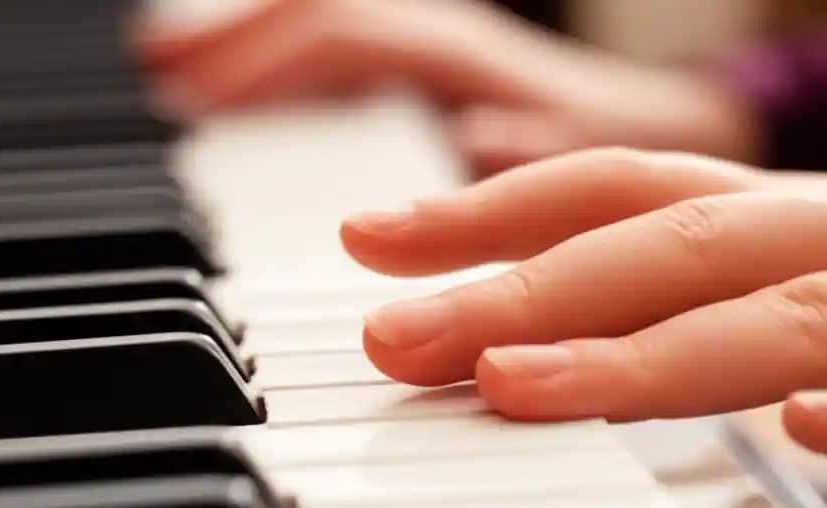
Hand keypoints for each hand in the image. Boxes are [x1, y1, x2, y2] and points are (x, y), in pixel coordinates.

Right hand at [136, 0, 760, 174]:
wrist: (674, 148)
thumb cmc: (628, 170)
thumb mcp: (586, 173)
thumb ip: (531, 155)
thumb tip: (478, 133)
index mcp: (466, 57)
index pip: (344, 33)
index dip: (268, 57)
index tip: (194, 94)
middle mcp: (439, 41)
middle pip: (315, 15)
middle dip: (232, 38)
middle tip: (152, 72)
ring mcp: (429, 56)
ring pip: (321, 30)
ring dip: (247, 45)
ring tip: (167, 72)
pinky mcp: (425, 80)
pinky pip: (337, 61)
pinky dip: (281, 71)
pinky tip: (239, 98)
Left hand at [341, 148, 826, 465]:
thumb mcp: (813, 286)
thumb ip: (690, 298)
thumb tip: (527, 327)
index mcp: (805, 211)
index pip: (630, 189)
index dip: (497, 209)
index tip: (374, 244)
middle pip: (681, 245)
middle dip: (528, 287)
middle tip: (398, 334)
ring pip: (798, 317)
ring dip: (651, 351)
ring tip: (519, 382)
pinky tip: (810, 433)